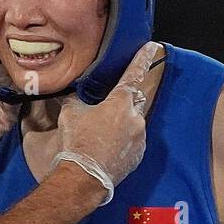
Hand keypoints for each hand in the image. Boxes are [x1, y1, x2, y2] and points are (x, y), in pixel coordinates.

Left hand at [0, 28, 16, 171]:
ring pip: (19, 79)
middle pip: (12, 65)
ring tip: (29, 52)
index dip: (2, 41)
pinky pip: (20, 99)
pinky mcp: (8, 114)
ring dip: (22, 68)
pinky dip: (23, 89)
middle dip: (17, 52)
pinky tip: (26, 75)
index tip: (9, 25)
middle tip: (25, 36)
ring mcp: (4, 99)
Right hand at [52, 42, 159, 202]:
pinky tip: (107, 150)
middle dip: (124, 102)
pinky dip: (123, 142)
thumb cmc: (78, 142)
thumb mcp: (71, 113)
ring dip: (121, 125)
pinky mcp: (139, 155)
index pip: (133, 74)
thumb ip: (78, 100)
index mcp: (120, 102)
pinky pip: (133, 142)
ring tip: (101, 137)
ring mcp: (140, 137)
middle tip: (107, 110)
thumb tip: (77, 97)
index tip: (152, 47)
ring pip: (133, 123)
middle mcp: (135, 117)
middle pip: (134, 101)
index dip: (142, 59)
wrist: (84, 176)